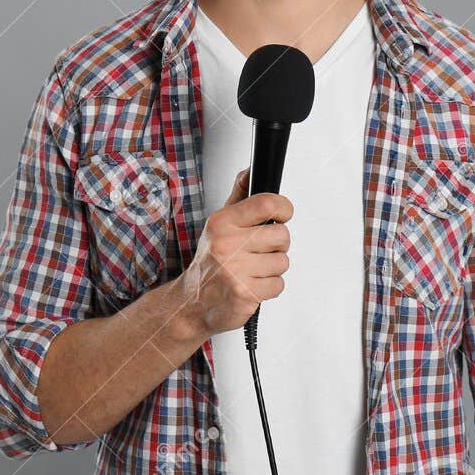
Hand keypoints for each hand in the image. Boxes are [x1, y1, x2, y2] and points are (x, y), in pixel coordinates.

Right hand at [171, 168, 291, 338]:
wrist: (191, 303)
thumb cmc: (210, 261)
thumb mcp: (219, 225)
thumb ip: (238, 197)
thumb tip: (249, 171)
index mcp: (222, 222)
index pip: (266, 203)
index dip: (283, 208)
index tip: (283, 214)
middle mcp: (227, 244)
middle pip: (282, 235)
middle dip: (276, 245)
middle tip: (259, 251)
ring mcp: (236, 271)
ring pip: (283, 261)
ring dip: (272, 268)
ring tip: (252, 270)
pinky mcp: (245, 294)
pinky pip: (279, 284)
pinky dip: (269, 287)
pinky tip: (252, 284)